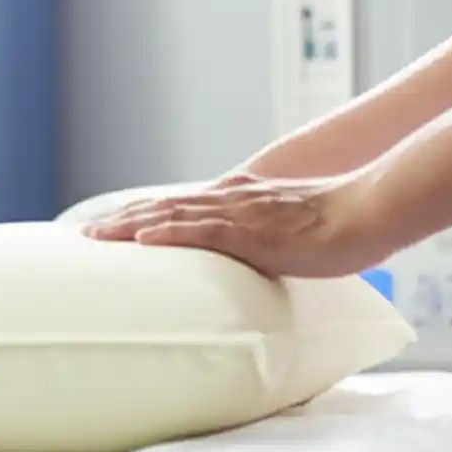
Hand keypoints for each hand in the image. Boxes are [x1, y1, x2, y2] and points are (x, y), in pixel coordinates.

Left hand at [82, 172, 387, 277]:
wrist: (366, 212)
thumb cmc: (337, 225)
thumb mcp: (287, 228)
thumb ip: (262, 235)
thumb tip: (251, 254)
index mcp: (237, 197)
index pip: (179, 204)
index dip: (142, 213)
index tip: (111, 225)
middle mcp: (230, 198)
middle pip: (163, 206)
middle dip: (121, 219)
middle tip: (85, 233)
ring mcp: (237, 213)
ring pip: (171, 214)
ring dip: (130, 225)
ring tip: (96, 236)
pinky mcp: (251, 231)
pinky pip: (201, 231)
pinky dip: (168, 234)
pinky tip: (142, 240)